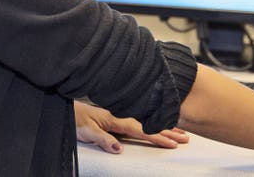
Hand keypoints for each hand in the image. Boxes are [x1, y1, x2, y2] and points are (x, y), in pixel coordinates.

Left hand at [74, 101, 188, 153]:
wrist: (67, 103)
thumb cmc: (75, 117)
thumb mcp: (86, 131)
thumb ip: (103, 139)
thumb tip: (119, 150)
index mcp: (117, 118)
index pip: (142, 130)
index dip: (158, 137)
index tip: (173, 143)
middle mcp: (122, 113)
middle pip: (150, 124)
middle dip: (169, 131)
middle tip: (186, 138)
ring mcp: (122, 112)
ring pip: (148, 119)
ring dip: (164, 125)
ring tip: (180, 130)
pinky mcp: (119, 112)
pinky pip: (142, 117)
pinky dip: (154, 119)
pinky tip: (160, 120)